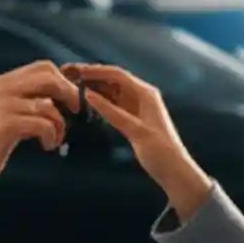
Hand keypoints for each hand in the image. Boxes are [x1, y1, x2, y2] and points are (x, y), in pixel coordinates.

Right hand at [0, 61, 81, 186]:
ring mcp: (5, 105)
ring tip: (55, 138)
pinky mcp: (7, 125)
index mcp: (5, 82)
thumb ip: (25, 99)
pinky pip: (44, 125)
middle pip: (50, 78)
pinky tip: (47, 146)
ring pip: (49, 106)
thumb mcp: (4, 110)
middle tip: (76, 113)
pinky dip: (52, 136)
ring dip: (60, 125)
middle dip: (70, 95)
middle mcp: (4, 88)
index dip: (65, 80)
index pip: (44, 67)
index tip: (71, 99)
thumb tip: (60, 97)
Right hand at [61, 64, 213, 214]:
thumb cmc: (160, 150)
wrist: (174, 171)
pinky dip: (99, 102)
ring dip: (93, 88)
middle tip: (69, 75)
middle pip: (112, 80)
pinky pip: (112, 104)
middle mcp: (141, 96)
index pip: (118, 75)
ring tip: (72, 86)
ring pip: (111, 92)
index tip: (77, 71)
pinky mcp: (132, 119)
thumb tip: (89, 95)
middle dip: (92, 76)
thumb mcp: (136, 131)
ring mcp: (136, 107)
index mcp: (146, 93)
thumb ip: (112, 113)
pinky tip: (85, 102)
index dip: (96, 71)